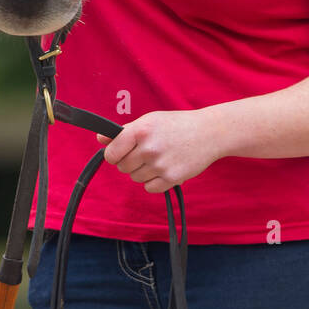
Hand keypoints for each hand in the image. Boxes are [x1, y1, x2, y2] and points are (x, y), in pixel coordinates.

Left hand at [96, 110, 221, 193]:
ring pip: (136, 178)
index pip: (111, 153)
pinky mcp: (172, 178)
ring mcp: (160, 164)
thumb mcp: (149, 120)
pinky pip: (149, 188)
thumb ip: (124, 132)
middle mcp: (149, 148)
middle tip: (145, 153)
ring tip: (159, 158)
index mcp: (141, 130)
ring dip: (143, 172)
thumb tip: (100, 139)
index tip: (120, 153)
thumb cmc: (176, 125)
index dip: (113, 155)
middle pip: (122, 167)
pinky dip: (154, 182)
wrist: (209, 133)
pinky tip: (165, 169)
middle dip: (130, 162)